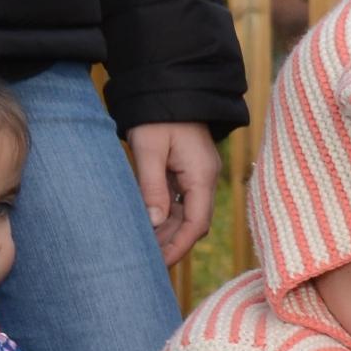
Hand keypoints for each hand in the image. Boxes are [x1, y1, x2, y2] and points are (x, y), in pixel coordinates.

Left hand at [124, 121, 221, 265]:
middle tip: (148, 262)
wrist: (169, 87)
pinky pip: (180, 200)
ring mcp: (198, 174)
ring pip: (186, 213)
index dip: (180, 245)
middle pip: (193, 222)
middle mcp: (205, 178)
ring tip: (146, 248)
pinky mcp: (188, 170)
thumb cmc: (157, 116)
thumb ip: (151, 186)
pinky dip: (166, 215)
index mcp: (201, 175)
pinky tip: (149, 225)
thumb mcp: (149, 149)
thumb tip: (152, 222)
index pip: (197, 222)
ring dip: (168, 231)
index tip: (161, 263)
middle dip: (173, 243)